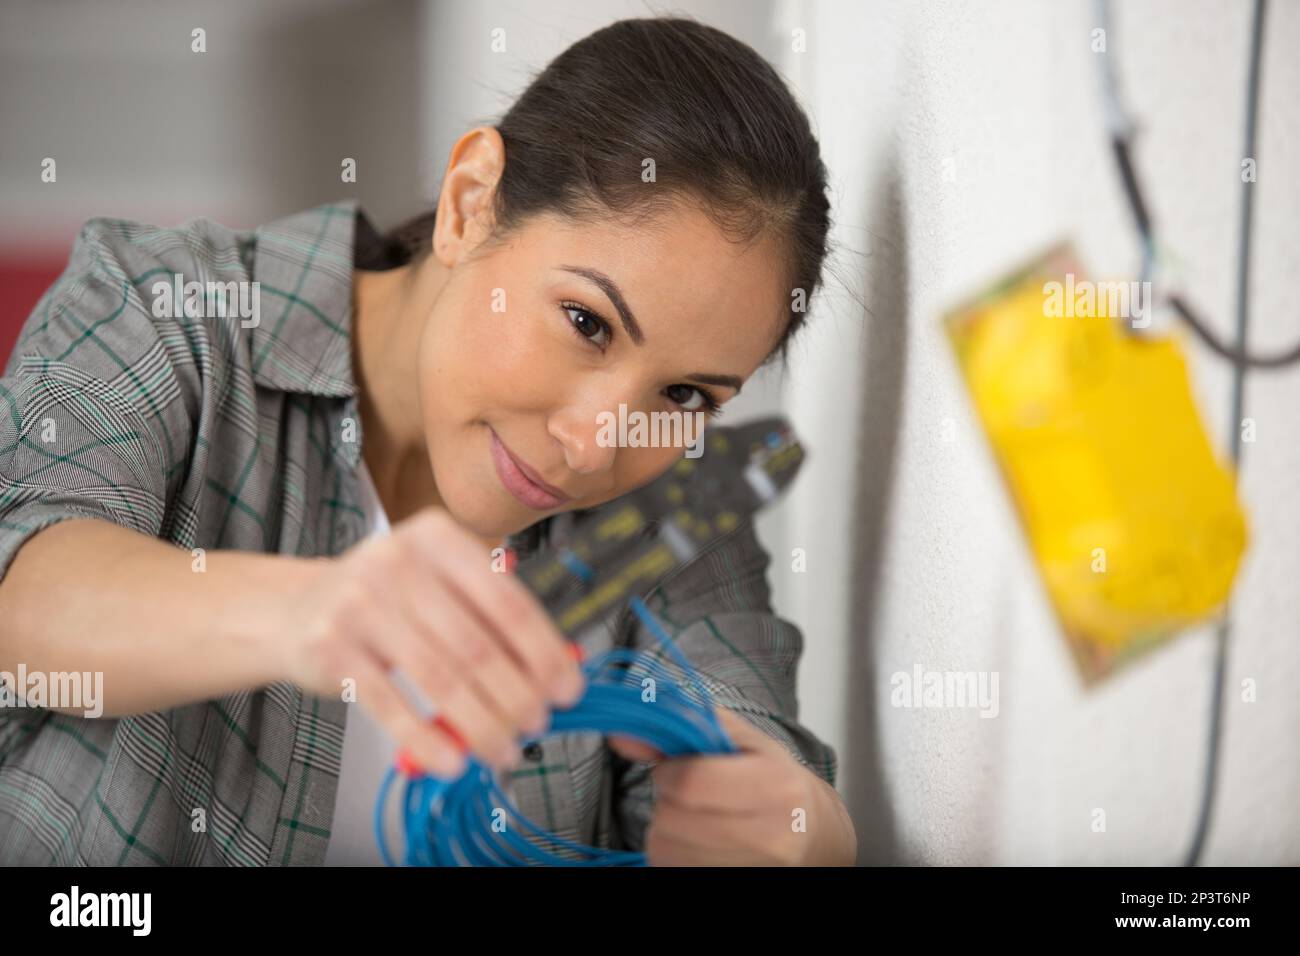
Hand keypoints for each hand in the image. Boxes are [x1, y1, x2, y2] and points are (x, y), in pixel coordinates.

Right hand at [271, 507, 583, 778]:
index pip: (507, 601)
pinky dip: (427, 741)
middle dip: (517, 696)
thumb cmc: (386, 600)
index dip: (543, 652)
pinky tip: (453, 761)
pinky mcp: (331, 648)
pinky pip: (391, 705)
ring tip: (505, 751)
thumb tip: (555, 670)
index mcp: (439, 538)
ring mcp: (360, 604)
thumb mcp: (437, 585)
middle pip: (477, 646)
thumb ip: (489, 617)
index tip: (567, 689)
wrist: (296, 608)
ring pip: (440, 680)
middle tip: (538, 726)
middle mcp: (398, 562)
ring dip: (481, 725)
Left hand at [609, 708, 853, 864]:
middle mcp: (769, 836)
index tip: (678, 768)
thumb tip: (623, 736)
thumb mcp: (738, 740)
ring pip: (665, 847)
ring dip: (667, 827)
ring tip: (698, 816)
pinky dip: (673, 851)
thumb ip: (680, 728)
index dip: (671, 772)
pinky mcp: (728, 885)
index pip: (692, 783)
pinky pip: (668, 867)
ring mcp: (751, 869)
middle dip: (668, 800)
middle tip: (692, 794)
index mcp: (776, 786)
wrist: (808, 832)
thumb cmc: (772, 779)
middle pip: (673, 818)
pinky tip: (698, 840)